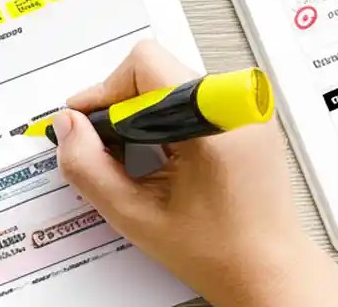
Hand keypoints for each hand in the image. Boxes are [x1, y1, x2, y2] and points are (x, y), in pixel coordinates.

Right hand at [53, 40, 337, 306]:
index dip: (105, 91)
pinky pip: (192, 97)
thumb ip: (88, 168)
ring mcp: (247, 109)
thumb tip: (68, 127)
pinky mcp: (247, 117)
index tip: (88, 122)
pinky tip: (162, 157)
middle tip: (111, 149)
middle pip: (156, 70)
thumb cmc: (220, 251)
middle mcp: (238, 104)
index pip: (144, 65)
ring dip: (143, 114)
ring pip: (171, 81)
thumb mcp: (134, 214)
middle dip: (122, 106)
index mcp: (215, 120)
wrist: (269, 271)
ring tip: (140, 158)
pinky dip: (164, 120)